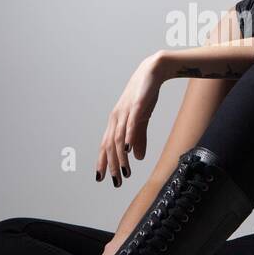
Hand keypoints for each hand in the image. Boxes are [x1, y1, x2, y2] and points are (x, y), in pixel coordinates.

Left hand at [95, 52, 162, 187]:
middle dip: (112, 165)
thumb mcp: (141, 120)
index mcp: (115, 122)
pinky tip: (129, 149)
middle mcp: (116, 118)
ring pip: (119, 138)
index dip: (102, 161)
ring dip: (120, 157)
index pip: (105, 145)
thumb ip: (139, 139)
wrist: (152, 72)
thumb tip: (138, 157)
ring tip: (125, 172)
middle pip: (110, 145)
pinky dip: (128, 137)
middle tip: (116, 182)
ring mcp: (125, 111)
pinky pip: (131, 123)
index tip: (101, 178)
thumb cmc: (144, 96)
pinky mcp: (137, 105)